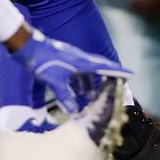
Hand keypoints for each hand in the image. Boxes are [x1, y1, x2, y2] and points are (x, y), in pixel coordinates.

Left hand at [9, 28, 131, 113]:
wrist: (28, 47)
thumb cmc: (43, 62)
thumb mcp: (55, 82)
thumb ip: (65, 97)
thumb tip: (73, 112)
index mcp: (81, 61)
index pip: (105, 67)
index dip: (118, 71)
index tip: (131, 74)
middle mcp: (79, 59)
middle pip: (97, 70)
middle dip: (105, 80)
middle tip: (113, 89)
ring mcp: (70, 58)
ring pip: (85, 73)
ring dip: (89, 85)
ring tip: (91, 98)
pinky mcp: (62, 60)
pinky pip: (76, 73)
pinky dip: (78, 83)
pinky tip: (74, 92)